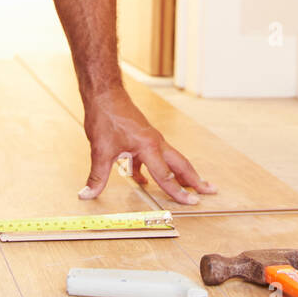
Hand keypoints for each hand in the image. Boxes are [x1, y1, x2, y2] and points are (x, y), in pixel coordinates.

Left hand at [79, 86, 215, 205]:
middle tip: (210, 190)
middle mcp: (155, 142)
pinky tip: (145, 181)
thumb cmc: (105, 116)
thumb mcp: (100, 150)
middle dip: (195, 179)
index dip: (179, 192)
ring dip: (180, 174)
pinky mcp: (142, 138)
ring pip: (170, 160)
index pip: (166, 176)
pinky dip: (154, 170)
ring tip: (190, 186)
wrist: (104, 94)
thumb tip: (87, 194)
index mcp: (149, 146)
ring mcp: (150, 139)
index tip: (192, 202)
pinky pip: (153, 157)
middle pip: (180, 164)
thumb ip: (97, 176)